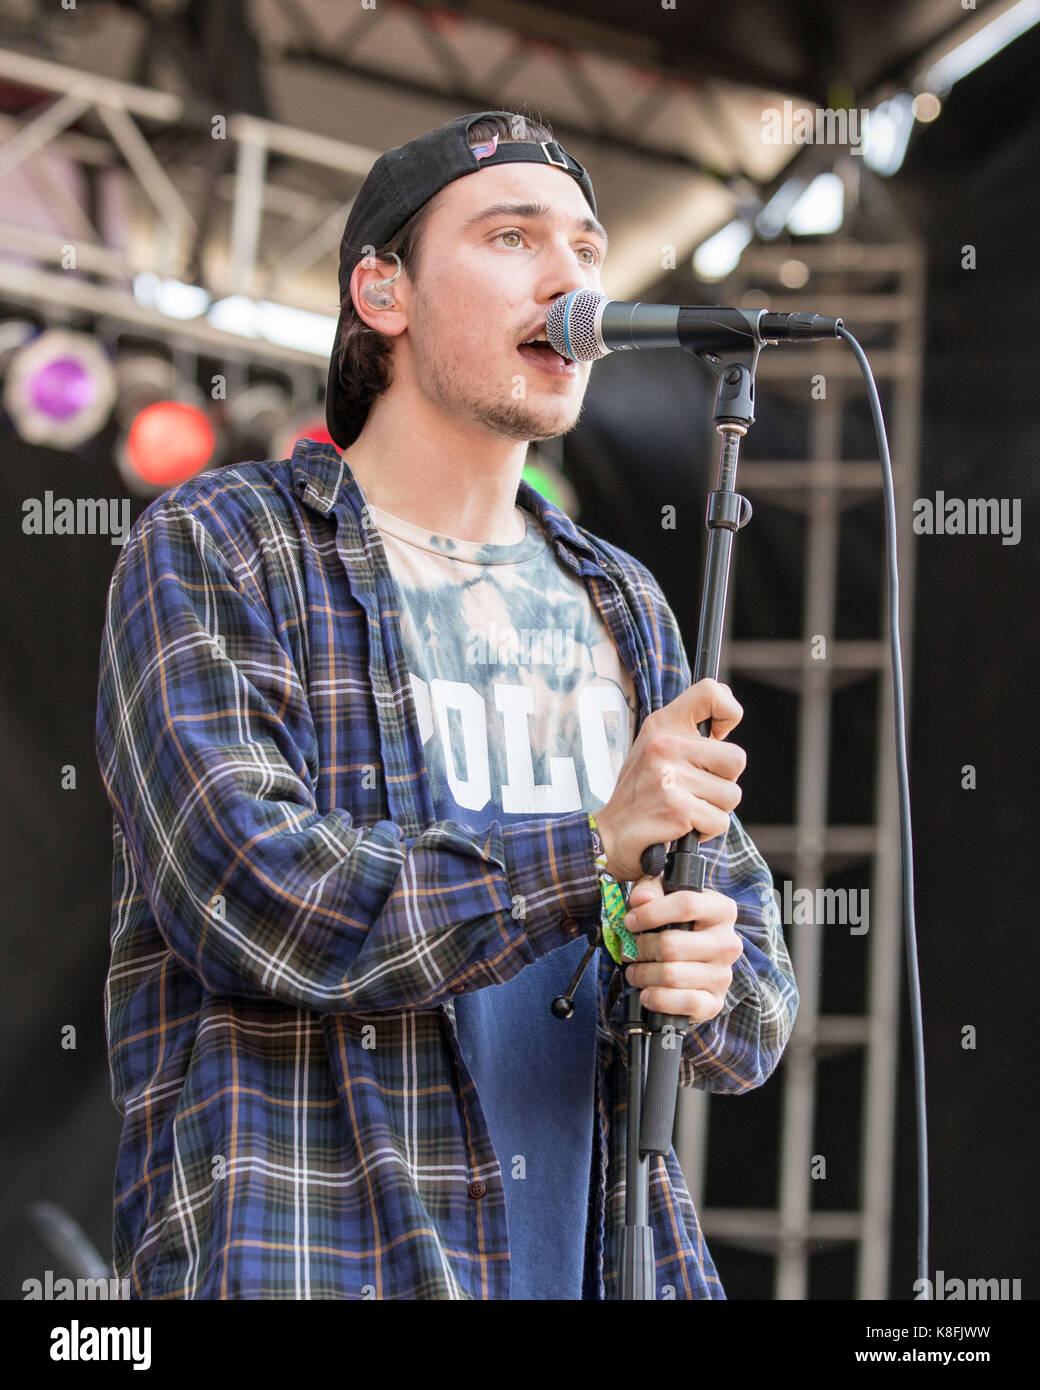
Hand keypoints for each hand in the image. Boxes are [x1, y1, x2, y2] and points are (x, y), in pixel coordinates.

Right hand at [595, 678, 746, 882]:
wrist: (608, 835)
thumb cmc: (640, 793)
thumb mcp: (655, 748)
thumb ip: (687, 733)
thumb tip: (725, 722)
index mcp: (662, 724)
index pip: (710, 692)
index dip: (729, 711)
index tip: (719, 735)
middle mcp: (666, 744)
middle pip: (736, 758)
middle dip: (723, 782)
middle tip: (693, 789)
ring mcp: (670, 776)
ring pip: (731, 795)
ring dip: (714, 810)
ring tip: (684, 808)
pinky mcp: (677, 808)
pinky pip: (720, 821)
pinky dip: (705, 830)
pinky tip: (681, 826)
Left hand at [621, 873, 743, 1024]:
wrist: (694, 963)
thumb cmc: (676, 925)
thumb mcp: (663, 898)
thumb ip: (650, 889)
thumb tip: (640, 900)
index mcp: (721, 911)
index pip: (686, 904)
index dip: (651, 912)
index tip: (630, 921)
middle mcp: (728, 943)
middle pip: (672, 945)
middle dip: (640, 949)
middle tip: (627, 951)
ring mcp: (723, 975)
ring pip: (672, 975)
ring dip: (642, 975)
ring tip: (634, 971)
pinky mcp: (714, 1002)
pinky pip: (684, 1002)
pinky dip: (658, 999)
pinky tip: (647, 993)